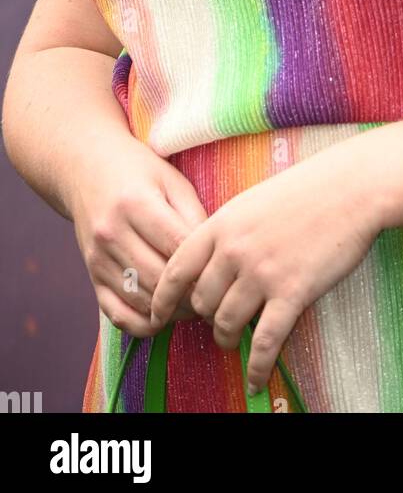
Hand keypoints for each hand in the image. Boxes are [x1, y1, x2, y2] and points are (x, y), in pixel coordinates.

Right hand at [71, 136, 209, 336]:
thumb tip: (214, 256)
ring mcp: (98, 258)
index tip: (224, 272)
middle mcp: (112, 233)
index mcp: (135, 204)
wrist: (87, 169)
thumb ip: (194, 216)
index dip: (204, 265)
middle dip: (191, 294)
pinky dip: (144, 324)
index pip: (177, 247)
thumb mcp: (172, 181)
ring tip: (196, 305)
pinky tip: (165, 316)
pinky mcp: (92, 275)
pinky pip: (118, 314)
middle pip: (159, 279)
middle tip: (216, 296)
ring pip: (141, 301)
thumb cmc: (139, 171)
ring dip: (173, 311)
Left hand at [148, 143, 383, 395]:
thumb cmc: (309, 188)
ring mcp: (262, 272)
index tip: (157, 315)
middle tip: (216, 321)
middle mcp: (235, 250)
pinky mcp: (292, 292)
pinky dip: (258, 367)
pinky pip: (265, 341)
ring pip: (226, 323)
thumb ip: (231, 230)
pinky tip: (257, 381)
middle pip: (201, 302)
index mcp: (222, 224)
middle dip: (205, 317)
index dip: (163, 298)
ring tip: (233, 342)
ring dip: (227, 339)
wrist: (352, 187)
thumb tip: (215, 262)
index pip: (176, 269)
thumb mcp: (255, 200)